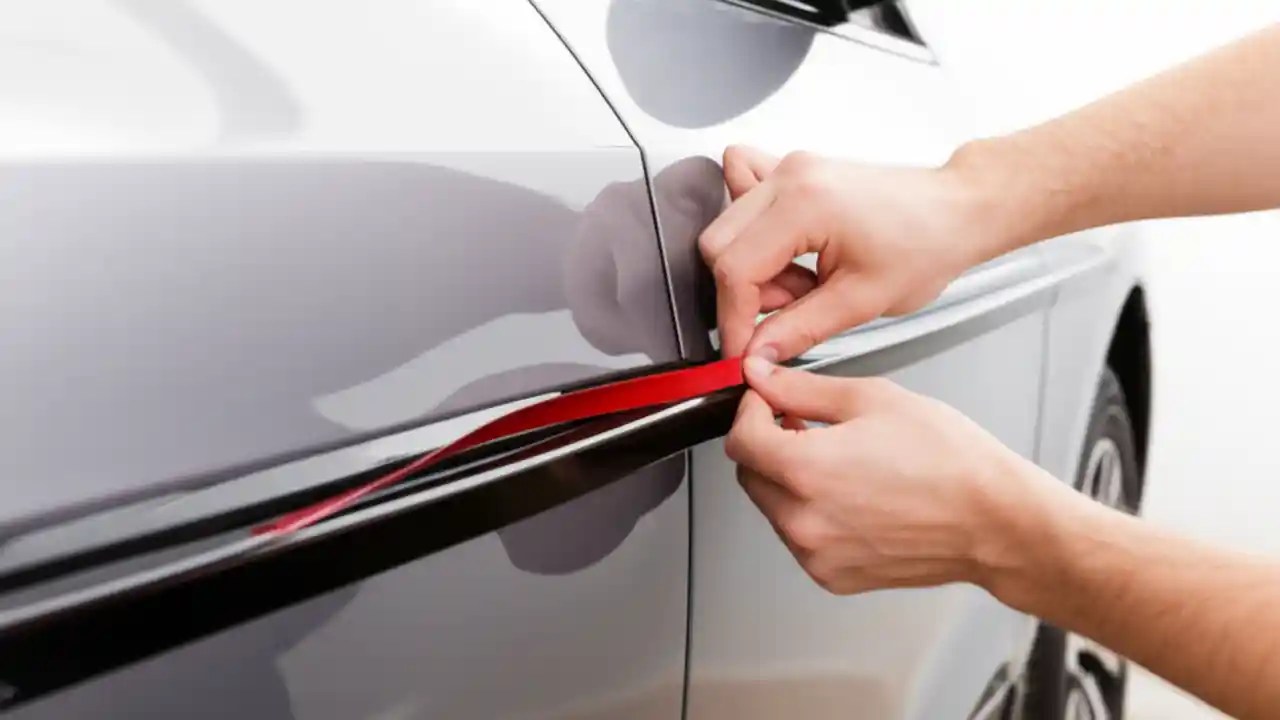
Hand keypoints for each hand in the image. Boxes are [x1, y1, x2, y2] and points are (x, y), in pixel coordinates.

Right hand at [699, 146, 991, 359]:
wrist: (956, 210)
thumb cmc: (926, 245)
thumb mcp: (862, 302)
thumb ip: (798, 330)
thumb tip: (754, 355)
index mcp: (804, 203)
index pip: (735, 268)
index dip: (734, 319)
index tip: (744, 352)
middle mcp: (788, 177)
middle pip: (719, 244)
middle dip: (743, 294)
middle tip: (786, 316)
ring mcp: (788, 168)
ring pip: (728, 226)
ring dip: (753, 268)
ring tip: (803, 285)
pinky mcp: (793, 173)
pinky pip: (743, 195)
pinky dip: (752, 232)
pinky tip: (787, 253)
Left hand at [726, 357, 1051, 593]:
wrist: (994, 522)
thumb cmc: (950, 461)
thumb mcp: (872, 399)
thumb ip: (801, 389)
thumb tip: (761, 377)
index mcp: (806, 471)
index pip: (740, 439)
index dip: (750, 411)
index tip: (768, 401)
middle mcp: (803, 521)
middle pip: (751, 475)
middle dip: (767, 444)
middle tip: (803, 425)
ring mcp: (816, 555)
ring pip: (773, 507)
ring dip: (788, 480)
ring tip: (839, 460)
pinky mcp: (832, 577)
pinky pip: (800, 537)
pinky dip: (811, 513)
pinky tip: (851, 494)